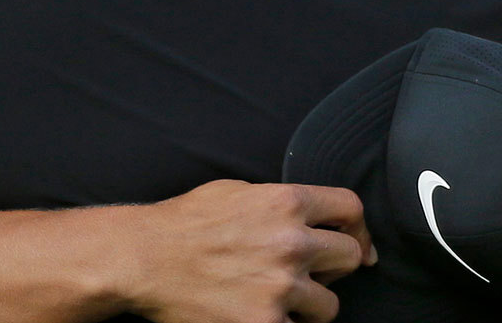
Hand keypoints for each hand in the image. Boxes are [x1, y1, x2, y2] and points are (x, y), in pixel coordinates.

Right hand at [125, 180, 375, 322]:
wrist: (144, 259)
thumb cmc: (183, 224)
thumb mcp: (236, 192)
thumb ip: (279, 202)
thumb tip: (315, 218)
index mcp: (286, 202)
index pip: (350, 208)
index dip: (358, 229)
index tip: (357, 245)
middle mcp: (291, 242)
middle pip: (350, 256)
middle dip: (333, 267)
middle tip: (309, 274)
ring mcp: (281, 285)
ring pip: (329, 304)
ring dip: (308, 305)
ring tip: (275, 298)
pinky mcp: (266, 322)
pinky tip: (257, 313)